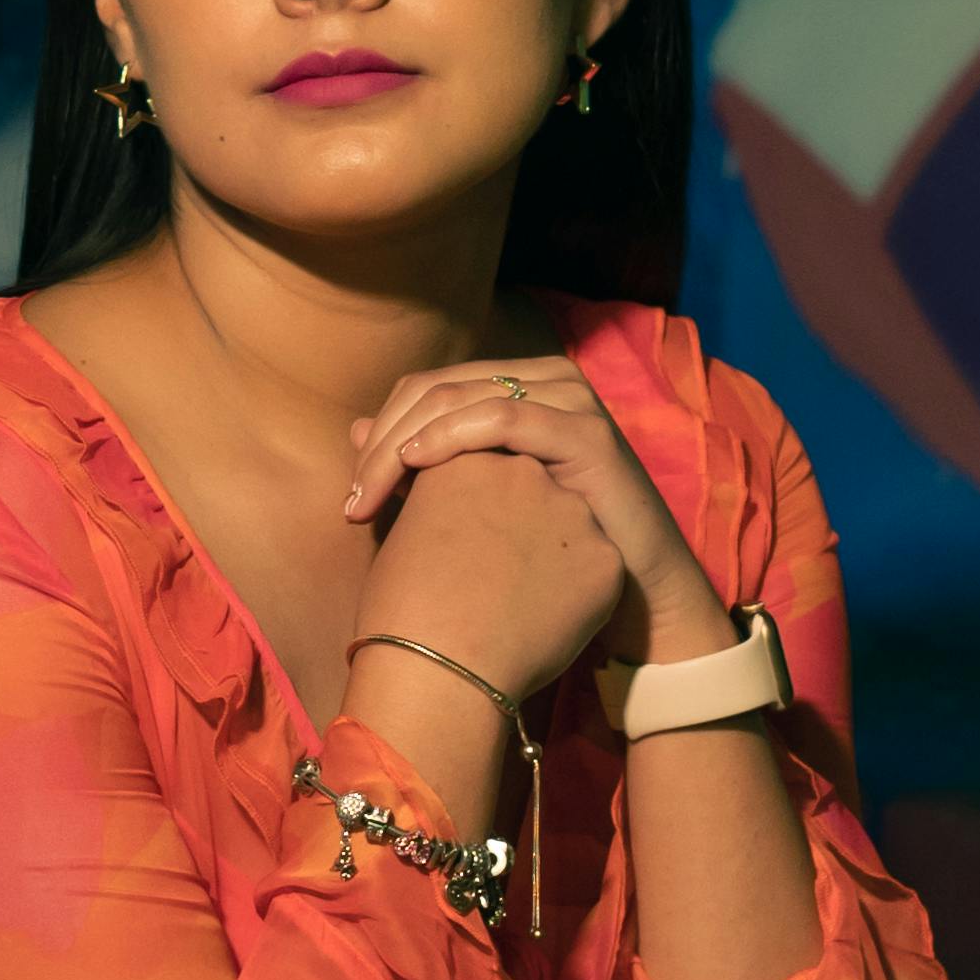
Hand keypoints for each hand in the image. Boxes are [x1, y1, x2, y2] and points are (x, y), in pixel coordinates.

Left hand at [343, 357, 729, 668]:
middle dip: (381, 446)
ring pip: (459, 399)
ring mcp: (570, 401)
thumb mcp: (474, 506)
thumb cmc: (545, 559)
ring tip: (367, 499)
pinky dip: (451, 438)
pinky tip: (414, 468)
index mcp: (516, 390)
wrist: (630, 597)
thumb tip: (354, 430)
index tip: (349, 495)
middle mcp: (544, 382)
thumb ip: (420, 464)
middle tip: (351, 502)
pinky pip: (504, 419)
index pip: (425, 391)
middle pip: (434, 391)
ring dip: (400, 447)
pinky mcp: (588, 432)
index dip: (379, 434)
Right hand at [348, 447, 624, 717]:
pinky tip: (543, 619)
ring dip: (546, 556)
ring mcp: (570, 512)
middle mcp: (523, 470)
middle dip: (512, 527)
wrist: (438, 670)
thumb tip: (377, 443)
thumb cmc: (400, 609)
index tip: (455, 554)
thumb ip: (412, 487)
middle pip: (525, 493)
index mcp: (467, 460)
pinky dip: (573, 593)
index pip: (481, 474)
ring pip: (565, 528)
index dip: (471, 515)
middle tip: (486, 578)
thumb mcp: (398, 533)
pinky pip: (592, 570)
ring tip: (511, 602)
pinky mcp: (604, 558)